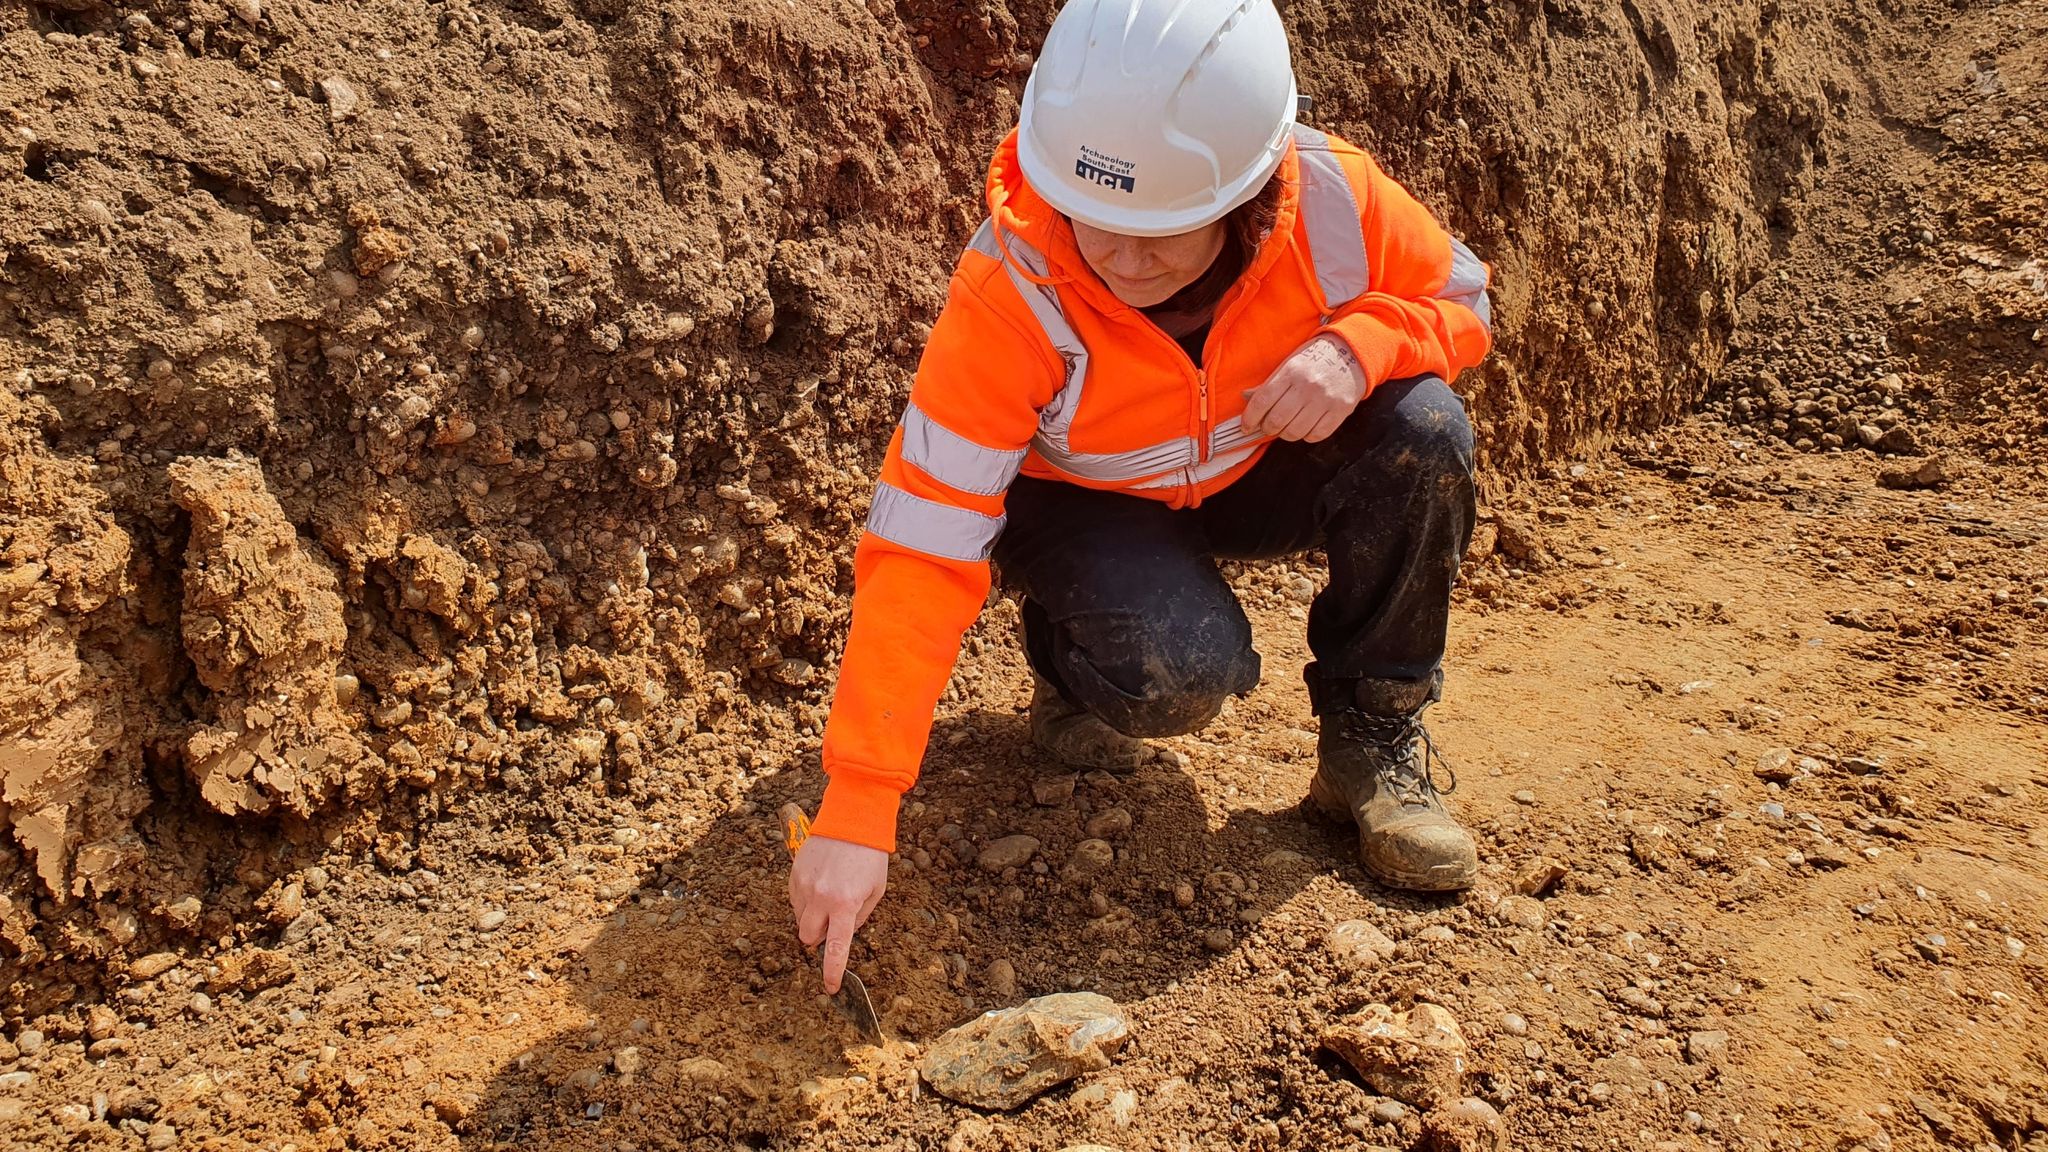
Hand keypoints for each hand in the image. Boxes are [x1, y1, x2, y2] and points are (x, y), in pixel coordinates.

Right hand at [788, 833, 888, 992]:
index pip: (836, 949)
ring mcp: (804, 886)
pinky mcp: (794, 874)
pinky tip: (819, 884)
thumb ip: (860, 917)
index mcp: (846, 905)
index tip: (831, 988)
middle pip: (808, 938)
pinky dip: (805, 901)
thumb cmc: (870, 856)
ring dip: (812, 918)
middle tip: (834, 921)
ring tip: (829, 895)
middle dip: (819, 937)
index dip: (832, 972)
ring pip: (800, 920)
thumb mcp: (876, 890)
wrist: (852, 819)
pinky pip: (794, 901)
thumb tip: (844, 934)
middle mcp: (821, 898)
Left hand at [1241, 333, 1368, 442]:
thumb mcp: (1290, 363)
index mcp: (1291, 371)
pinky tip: (1305, 427)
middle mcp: (1308, 386)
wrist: (1352, 352)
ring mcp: (1325, 400)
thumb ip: (1268, 383)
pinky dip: (1306, 436)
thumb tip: (1245, 397)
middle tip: (1268, 426)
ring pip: (1295, 432)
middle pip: (1277, 420)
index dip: (1250, 418)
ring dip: (1285, 434)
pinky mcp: (1340, 411)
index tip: (1246, 426)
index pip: (1263, 401)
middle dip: (1267, 428)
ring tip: (1286, 427)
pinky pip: (1316, 435)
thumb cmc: (1316, 359)